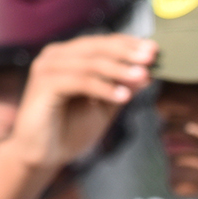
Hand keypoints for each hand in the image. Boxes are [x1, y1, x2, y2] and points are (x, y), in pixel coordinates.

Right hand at [0, 35, 154, 172]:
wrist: (43, 156)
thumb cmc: (70, 130)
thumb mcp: (104, 107)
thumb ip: (121, 88)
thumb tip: (146, 73)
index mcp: (69, 56)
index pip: (102, 43)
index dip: (128, 44)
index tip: (155, 49)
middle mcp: (56, 56)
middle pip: (97, 47)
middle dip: (127, 52)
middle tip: (151, 57)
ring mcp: (47, 68)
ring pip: (90, 62)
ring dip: (119, 69)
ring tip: (142, 76)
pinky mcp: (43, 85)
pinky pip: (80, 81)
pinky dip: (103, 87)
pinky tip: (123, 96)